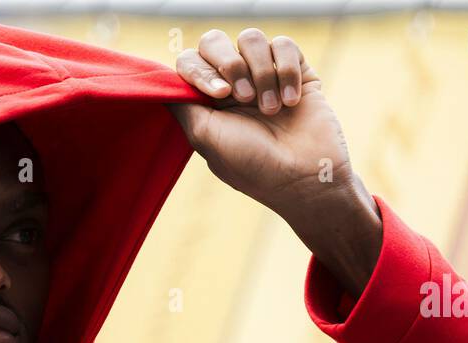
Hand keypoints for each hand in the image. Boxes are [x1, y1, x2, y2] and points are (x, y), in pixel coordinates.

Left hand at [169, 28, 381, 294]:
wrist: (304, 178)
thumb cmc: (252, 165)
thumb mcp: (204, 136)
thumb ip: (181, 103)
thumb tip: (162, 80)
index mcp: (207, 101)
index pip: (189, 61)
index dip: (200, 69)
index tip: (218, 95)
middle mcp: (233, 84)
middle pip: (214, 40)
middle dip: (229, 64)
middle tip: (243, 98)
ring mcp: (264, 76)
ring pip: (251, 39)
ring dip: (261, 72)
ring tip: (271, 109)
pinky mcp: (297, 72)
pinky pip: (285, 46)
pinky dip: (287, 71)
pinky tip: (292, 101)